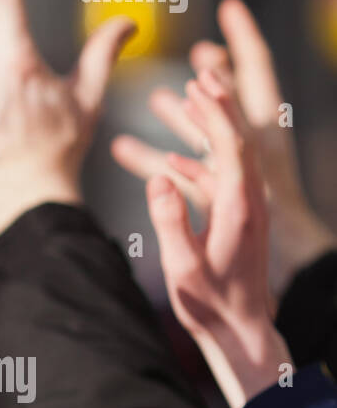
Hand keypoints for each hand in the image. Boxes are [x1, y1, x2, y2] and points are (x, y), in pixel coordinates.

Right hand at [145, 69, 290, 407]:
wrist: (241, 331)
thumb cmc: (209, 303)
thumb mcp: (182, 265)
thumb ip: (170, 220)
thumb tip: (157, 179)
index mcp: (239, 208)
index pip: (231, 147)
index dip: (218, 114)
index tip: (201, 86)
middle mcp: (250, 203)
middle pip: (238, 143)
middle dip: (221, 108)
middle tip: (202, 76)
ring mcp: (247, 212)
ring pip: (230, 158)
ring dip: (212, 130)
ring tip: (190, 104)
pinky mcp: (239, 222)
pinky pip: (221, 182)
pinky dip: (201, 163)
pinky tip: (173, 163)